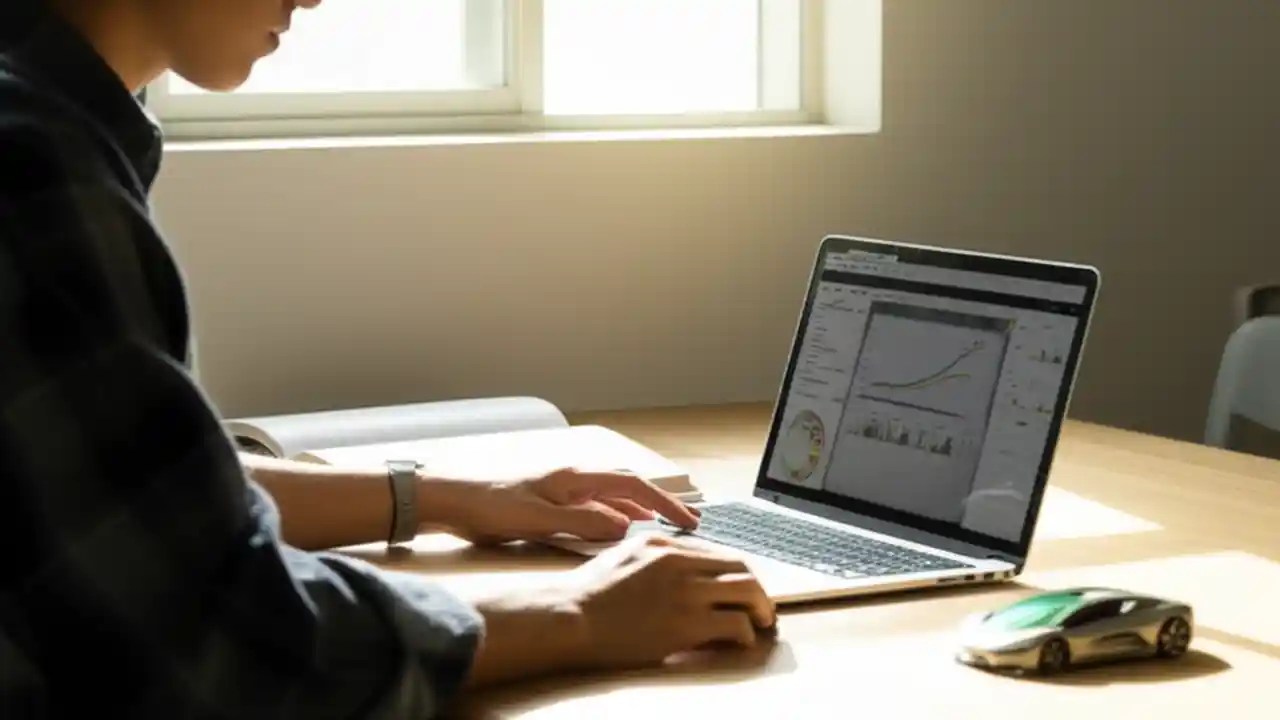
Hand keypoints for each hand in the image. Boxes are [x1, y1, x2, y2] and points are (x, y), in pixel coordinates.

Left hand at [423, 466, 700, 544]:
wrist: (449, 498)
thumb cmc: (489, 506)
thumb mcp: (537, 519)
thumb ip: (581, 522)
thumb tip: (624, 527)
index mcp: (575, 478)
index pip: (632, 487)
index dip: (664, 503)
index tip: (689, 521)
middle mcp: (574, 478)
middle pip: (628, 487)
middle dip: (660, 504)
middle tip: (688, 524)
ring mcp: (562, 489)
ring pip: (613, 496)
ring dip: (639, 510)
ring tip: (662, 527)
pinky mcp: (550, 501)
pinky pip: (595, 506)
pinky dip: (616, 515)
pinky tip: (618, 528)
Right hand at [466, 535, 776, 686]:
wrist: (571, 618)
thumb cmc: (588, 594)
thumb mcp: (623, 555)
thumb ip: (655, 557)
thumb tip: (681, 569)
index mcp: (665, 544)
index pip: (719, 553)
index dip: (738, 574)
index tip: (742, 590)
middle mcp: (681, 561)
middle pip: (741, 567)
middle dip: (758, 590)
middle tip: (761, 609)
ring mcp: (686, 591)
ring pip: (748, 591)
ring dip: (761, 610)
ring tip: (761, 625)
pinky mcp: (687, 623)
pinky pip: (735, 625)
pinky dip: (746, 634)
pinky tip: (740, 642)